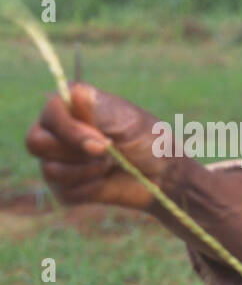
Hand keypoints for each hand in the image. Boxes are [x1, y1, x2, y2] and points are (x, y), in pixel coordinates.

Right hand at [25, 83, 171, 210]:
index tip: (104, 142)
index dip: (72, 132)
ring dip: (87, 171)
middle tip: (108, 154)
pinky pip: (64, 192)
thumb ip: (96, 109)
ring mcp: (57, 160)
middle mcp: (56, 132)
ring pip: (50, 170)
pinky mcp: (65, 187)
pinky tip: (106, 181)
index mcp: (68, 108)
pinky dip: (91, 189)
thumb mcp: (126, 120)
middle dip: (76, 153)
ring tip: (110, 165)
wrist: (164, 176)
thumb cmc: (148, 140)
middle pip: (35, 143)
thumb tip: (77, 92)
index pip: (48, 115)